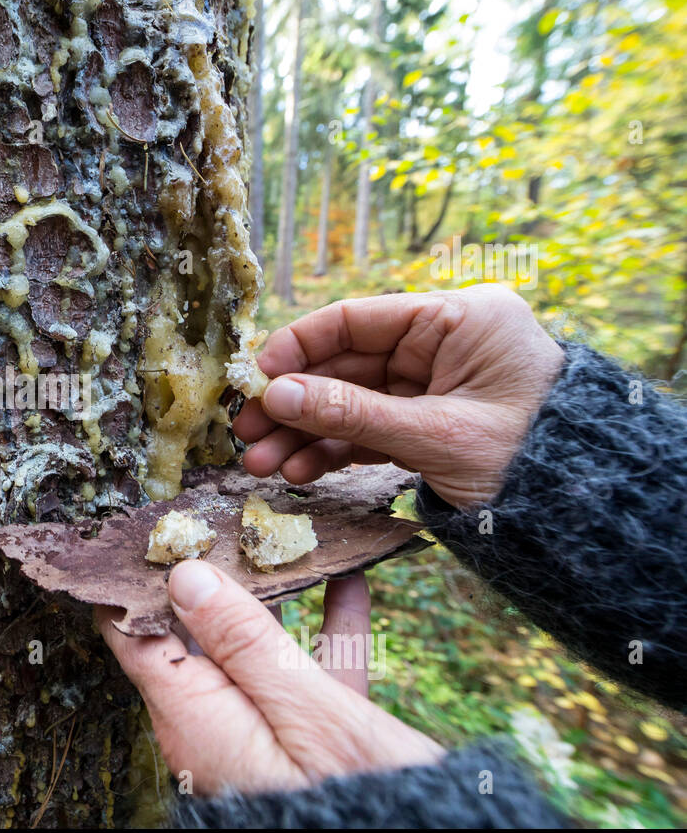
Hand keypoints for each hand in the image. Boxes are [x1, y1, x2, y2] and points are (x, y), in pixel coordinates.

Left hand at [98, 561, 443, 796]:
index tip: (147, 527)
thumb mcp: (306, 711)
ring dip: (275, 592)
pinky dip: (324, 625)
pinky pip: (304, 672)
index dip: (135, 580)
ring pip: (255, 646)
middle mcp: (216, 725)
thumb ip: (244, 642)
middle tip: (226, 512)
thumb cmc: (360, 797)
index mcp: (198, 718)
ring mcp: (259, 733)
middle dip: (211, 572)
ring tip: (283, 533)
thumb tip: (183, 576)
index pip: (135, 636)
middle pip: (195, 632)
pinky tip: (346, 578)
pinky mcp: (307, 741)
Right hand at [235, 284, 564, 508]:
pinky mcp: (429, 424)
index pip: (357, 319)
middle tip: (245, 432)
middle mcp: (442, 345)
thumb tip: (278, 395)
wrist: (588, 512)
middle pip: (345, 365)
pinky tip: (299, 470)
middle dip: (294, 403)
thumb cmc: (531, 459)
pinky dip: (334, 451)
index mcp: (457, 319)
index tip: (256, 377)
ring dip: (305, 433)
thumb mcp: (437, 435)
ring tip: (262, 465)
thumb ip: (353, 413)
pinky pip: (369, 430)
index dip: (299, 347)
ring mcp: (433, 386)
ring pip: (350, 402)